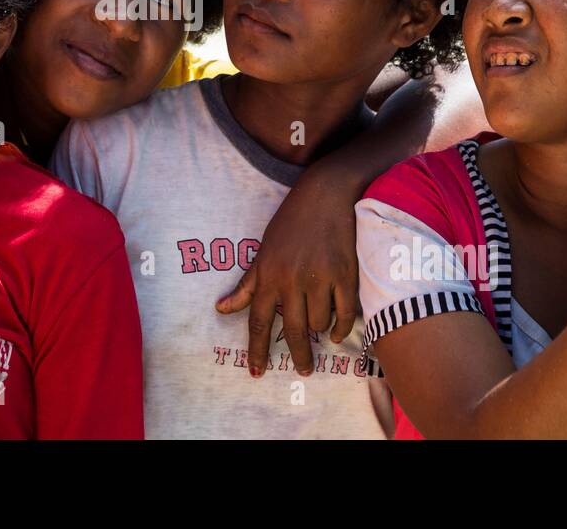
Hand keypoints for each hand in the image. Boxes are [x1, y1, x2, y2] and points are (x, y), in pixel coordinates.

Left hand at [215, 171, 357, 376]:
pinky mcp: (346, 274)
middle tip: (304, 369)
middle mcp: (291, 279)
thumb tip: (220, 309)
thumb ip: (247, 284)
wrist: (327, 193)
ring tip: (319, 327)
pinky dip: (341, 327)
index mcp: (268, 274)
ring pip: (318, 323)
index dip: (256, 350)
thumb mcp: (264, 249)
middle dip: (298, 355)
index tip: (257, 373)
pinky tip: (337, 332)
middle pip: (292, 330)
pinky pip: (344, 313)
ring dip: (318, 329)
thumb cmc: (292, 221)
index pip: (257, 320)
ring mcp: (320, 277)